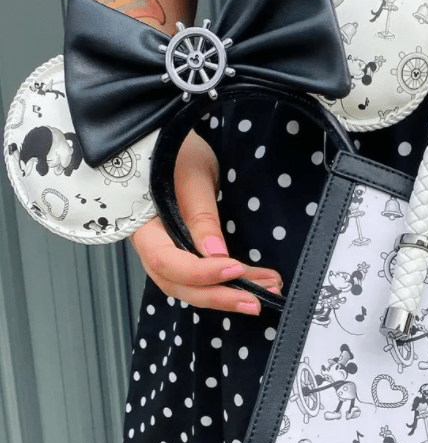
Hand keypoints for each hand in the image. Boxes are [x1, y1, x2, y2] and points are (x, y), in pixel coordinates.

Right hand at [130, 131, 280, 314]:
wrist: (166, 142)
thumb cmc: (173, 152)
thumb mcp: (192, 176)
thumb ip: (201, 216)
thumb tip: (216, 255)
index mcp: (144, 226)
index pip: (167, 262)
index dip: (201, 273)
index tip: (235, 269)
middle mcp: (152, 246)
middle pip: (179, 284)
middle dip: (220, 296)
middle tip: (258, 301)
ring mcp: (166, 251)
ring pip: (192, 286)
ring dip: (230, 294)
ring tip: (268, 291)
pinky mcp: (183, 251)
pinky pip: (202, 276)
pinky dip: (229, 283)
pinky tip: (257, 282)